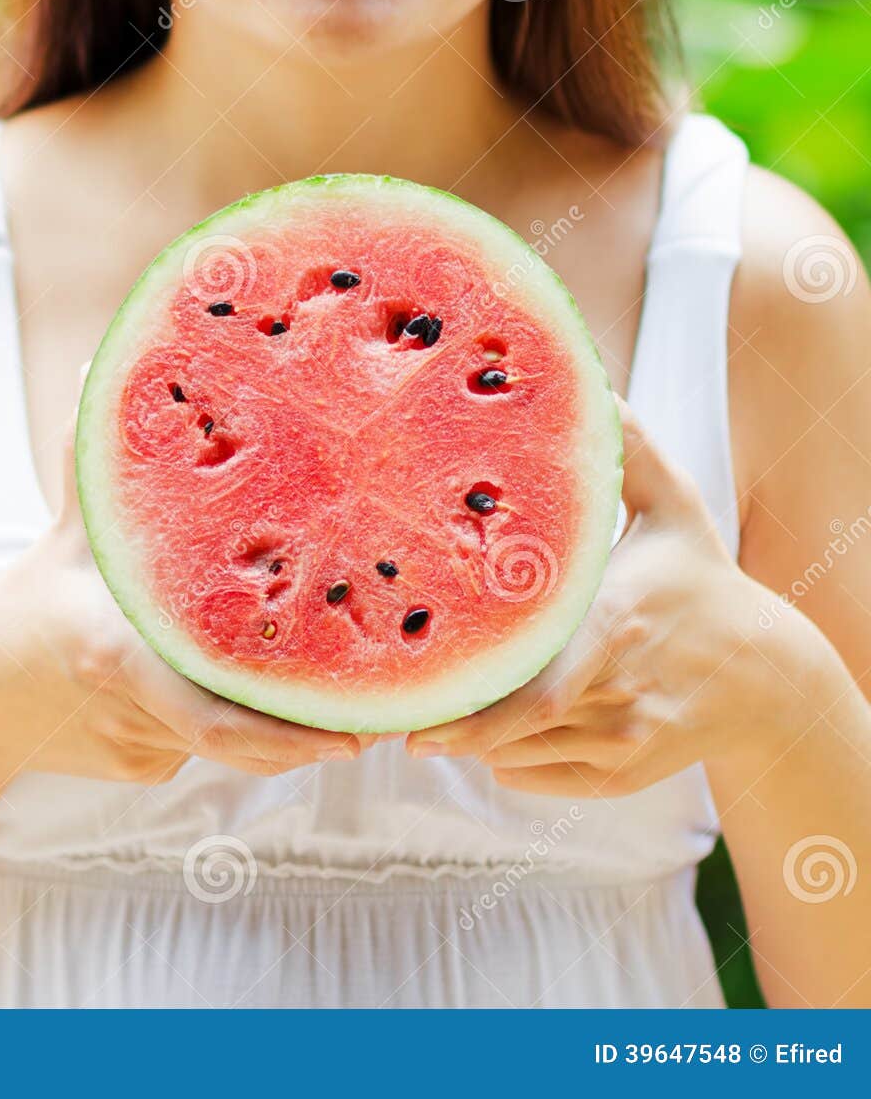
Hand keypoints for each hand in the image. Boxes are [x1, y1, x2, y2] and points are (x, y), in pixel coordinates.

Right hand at [0, 399, 369, 783]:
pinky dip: (231, 719)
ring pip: (232, 738)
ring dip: (274, 717)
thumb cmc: (19, 613)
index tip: (359, 731)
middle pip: (247, 737)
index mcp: (121, 659)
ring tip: (340, 691)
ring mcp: (143, 755)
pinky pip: (203, 744)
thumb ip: (98, 463)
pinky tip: (253, 691)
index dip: (291, 735)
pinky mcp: (144, 776)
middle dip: (310, 728)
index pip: (219, 720)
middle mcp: (139, 717)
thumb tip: (103, 363)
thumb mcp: (64, 537)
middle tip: (379, 709)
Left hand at [403, 396, 802, 795]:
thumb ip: (633, 450)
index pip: (542, 683)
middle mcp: (621, 690)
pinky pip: (538, 777)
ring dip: (473, 739)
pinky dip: (506, 761)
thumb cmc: (702, 581)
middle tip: (396, 724)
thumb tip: (598, 386)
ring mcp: (623, 741)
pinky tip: (486, 735)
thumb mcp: (677, 511)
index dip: (479, 705)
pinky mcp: (622, 775)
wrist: (768, 676)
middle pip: (520, 724)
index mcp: (619, 623)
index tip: (419, 706)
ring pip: (521, 753)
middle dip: (456, 728)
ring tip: (431, 712)